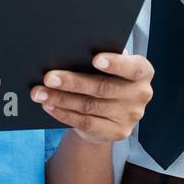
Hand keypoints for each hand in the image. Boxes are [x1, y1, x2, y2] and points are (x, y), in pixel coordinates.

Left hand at [30, 52, 153, 144]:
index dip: (116, 64)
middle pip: (103, 88)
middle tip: (49, 77)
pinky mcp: (117, 132)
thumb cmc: (108, 77)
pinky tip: (49, 105)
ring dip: (61, 99)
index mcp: (143, 72)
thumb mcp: (111, 66)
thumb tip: (71, 51)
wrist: (113, 112)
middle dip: (73, 82)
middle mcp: (141, 94)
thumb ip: (101, 58)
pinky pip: (86, 123)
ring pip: (90, 106)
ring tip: (40, 92)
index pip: (133, 67)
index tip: (95, 59)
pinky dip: (64, 114)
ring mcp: (130, 116)